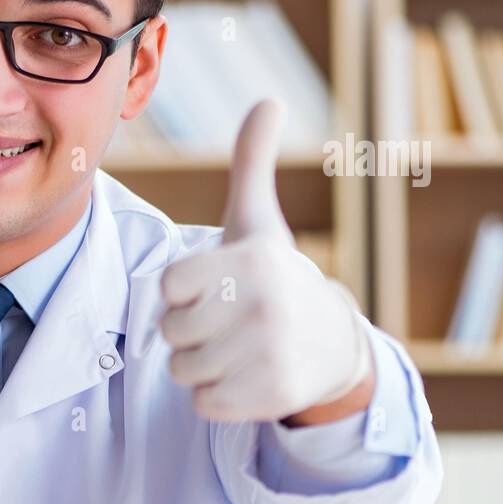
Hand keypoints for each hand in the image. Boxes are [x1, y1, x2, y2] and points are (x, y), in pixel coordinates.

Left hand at [159, 99, 372, 421]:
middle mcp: (263, 306)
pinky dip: (217, 396)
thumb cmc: (276, 278)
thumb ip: (252, 164)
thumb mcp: (260, 222)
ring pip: (183, 370)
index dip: (181, 291)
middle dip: (188, 331)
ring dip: (201, 365)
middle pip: (169, 332)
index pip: (168, 285)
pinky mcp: (271, 396)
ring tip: (236, 348)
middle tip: (227, 321)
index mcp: (251, 261)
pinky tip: (246, 377)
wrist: (334, 346)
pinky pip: (203, 404)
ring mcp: (269, 354)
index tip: (214, 286)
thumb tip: (270, 99)